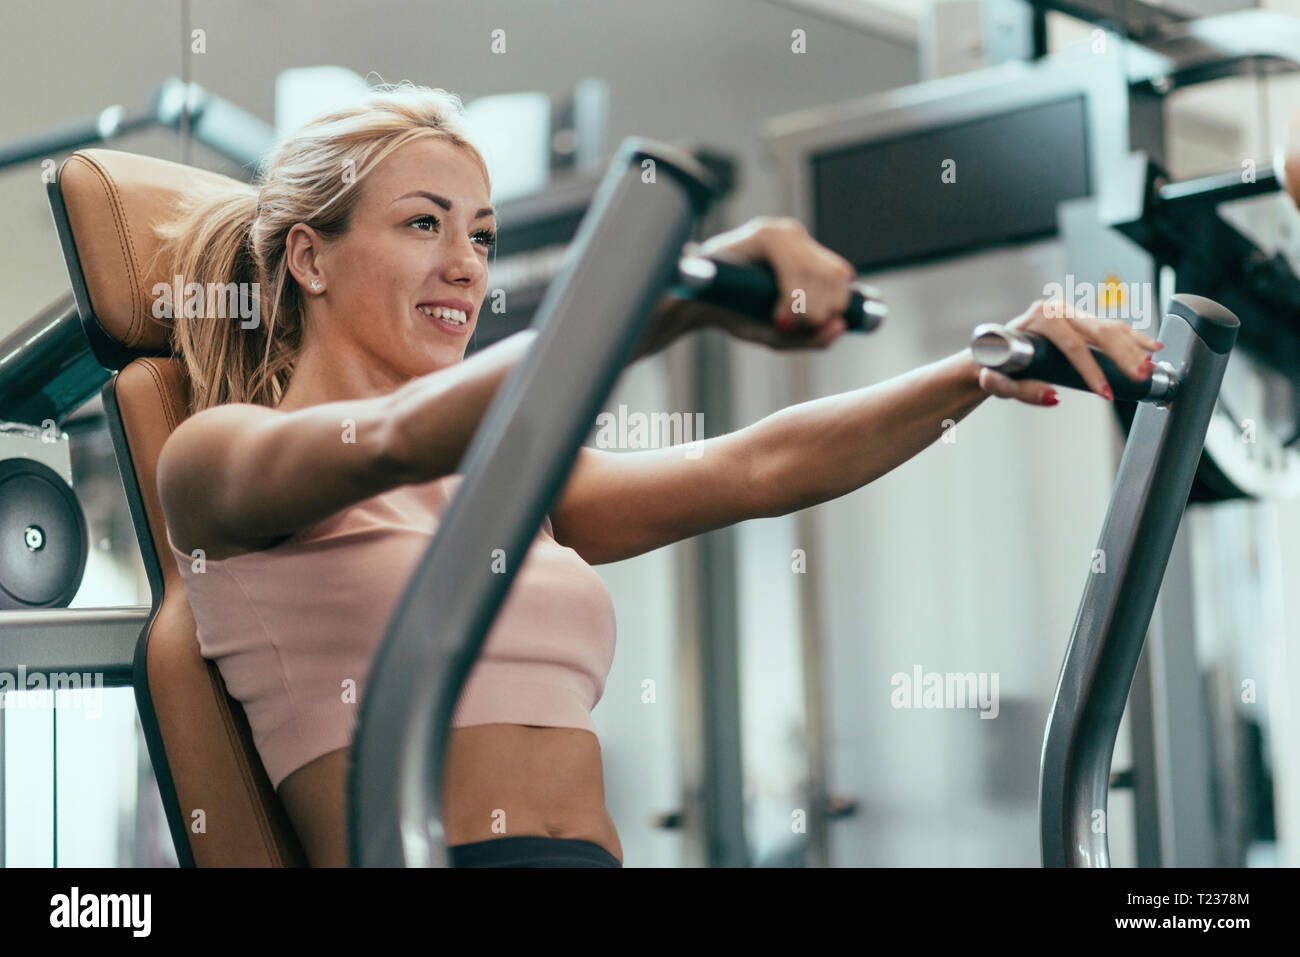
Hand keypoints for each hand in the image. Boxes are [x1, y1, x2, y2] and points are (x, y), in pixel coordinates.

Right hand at [687, 216, 855, 349]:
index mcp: (803, 253)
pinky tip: (777, 313)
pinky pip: (796, 269)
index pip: (842, 276)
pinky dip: (793, 298)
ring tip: (781, 322)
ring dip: (807, 308)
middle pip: (836, 275)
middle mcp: (795, 236)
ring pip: (818, 274)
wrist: (695, 306)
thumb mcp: (780, 334)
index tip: (810, 326)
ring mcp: (779, 232)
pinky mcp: (764, 235)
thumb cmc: (736, 314)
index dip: (835, 305)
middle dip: (822, 310)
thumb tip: (841, 327)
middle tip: (792, 327)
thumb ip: (814, 337)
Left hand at [976, 299, 1162, 405]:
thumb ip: (1020, 391)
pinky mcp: (1080, 318)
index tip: (1106, 393)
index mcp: (1040, 319)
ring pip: (1110, 327)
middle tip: (1139, 378)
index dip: (1093, 371)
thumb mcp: (1000, 383)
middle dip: (1123, 357)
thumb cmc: (996, 366)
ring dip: (1134, 348)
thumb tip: (1052, 396)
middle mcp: (1057, 309)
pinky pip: (1112, 326)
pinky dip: (1134, 337)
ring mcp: (1070, 311)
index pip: (1074, 346)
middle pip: (1099, 332)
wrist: (993, 351)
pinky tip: (1153, 348)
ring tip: (1150, 367)